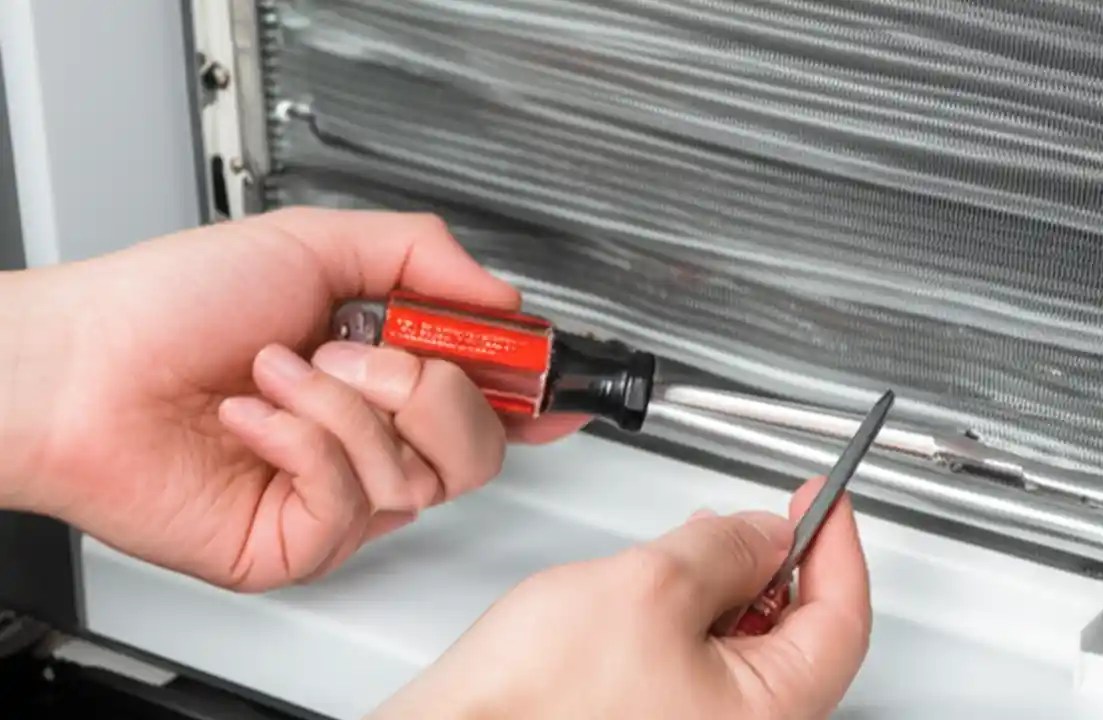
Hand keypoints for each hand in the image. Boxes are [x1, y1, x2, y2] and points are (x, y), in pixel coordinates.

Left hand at [0, 208, 582, 590]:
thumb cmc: (170, 305)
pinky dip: (302, 441)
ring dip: (345, 404)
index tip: (553, 375)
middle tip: (373, 351)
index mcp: (379, 370)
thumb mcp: (311, 242)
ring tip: (281, 373)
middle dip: (434, 389)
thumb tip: (500, 292)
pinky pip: (355, 500)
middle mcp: (366, 436)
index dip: (533, 393)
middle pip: (481, 449)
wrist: (80, 366)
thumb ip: (422, 253)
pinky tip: (255, 419)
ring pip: (421, 476)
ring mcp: (336, 494)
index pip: (486, 397)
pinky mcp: (300, 539)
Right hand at [371, 478, 870, 719]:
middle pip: (799, 636)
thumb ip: (728, 547)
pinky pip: (703, 666)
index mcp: (767, 716)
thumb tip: (769, 532)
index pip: (842, 621)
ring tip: (697, 543)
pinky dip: (695, 616)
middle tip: (760, 515)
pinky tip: (665, 588)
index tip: (826, 502)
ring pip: (747, 648)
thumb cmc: (536, 702)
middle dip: (778, 562)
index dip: (837, 545)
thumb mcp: (652, 585)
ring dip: (732, 585)